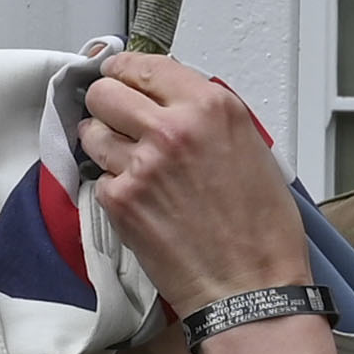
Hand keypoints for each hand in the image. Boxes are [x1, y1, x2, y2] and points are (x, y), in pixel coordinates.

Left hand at [71, 53, 312, 307]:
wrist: (250, 287)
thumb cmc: (261, 230)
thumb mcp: (252, 148)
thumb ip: (207, 116)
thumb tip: (170, 100)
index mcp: (211, 107)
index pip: (144, 66)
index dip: (125, 71)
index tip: (119, 76)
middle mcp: (173, 128)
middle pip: (105, 91)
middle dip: (107, 103)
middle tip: (116, 119)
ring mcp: (142, 163)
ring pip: (91, 132)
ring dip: (103, 143)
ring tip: (128, 163)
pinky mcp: (121, 199)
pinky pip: (97, 177)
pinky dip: (111, 187)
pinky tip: (138, 200)